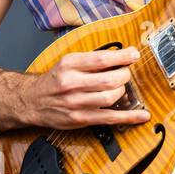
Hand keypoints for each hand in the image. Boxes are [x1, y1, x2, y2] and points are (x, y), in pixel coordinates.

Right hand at [22, 47, 150, 128]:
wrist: (32, 101)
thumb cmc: (54, 80)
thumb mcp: (68, 62)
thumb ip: (91, 60)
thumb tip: (121, 57)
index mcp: (69, 65)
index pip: (102, 59)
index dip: (123, 57)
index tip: (134, 54)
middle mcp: (71, 83)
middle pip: (109, 80)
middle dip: (124, 75)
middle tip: (125, 73)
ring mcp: (76, 103)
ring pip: (110, 98)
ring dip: (122, 91)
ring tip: (120, 87)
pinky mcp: (80, 119)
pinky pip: (109, 118)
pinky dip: (129, 117)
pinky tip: (142, 115)